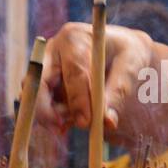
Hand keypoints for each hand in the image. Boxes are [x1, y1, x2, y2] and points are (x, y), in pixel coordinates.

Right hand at [36, 22, 155, 133]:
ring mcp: (46, 68)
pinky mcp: (45, 84)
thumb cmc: (128, 54)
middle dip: (46, 109)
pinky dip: (52, 118)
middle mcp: (53, 51)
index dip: (79, 99)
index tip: (86, 122)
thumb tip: (107, 122)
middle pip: (38, 81)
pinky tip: (69, 123)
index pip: (74, 72)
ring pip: (36, 96)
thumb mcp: (131, 66)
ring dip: (51, 115)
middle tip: (61, 129)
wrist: (121, 54)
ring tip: (76, 124)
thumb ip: (118, 91)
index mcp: (74, 38)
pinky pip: (40, 105)